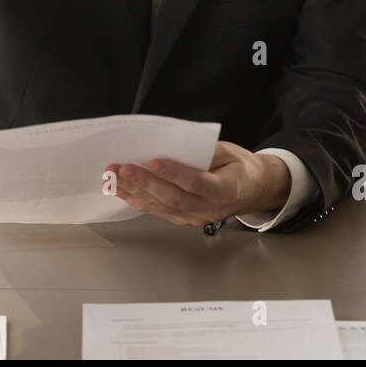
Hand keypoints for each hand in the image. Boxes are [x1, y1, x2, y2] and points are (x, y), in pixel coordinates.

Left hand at [104, 141, 291, 225]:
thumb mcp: (229, 151)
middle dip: (144, 182)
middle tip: (121, 168)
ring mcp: (196, 218)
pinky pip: (158, 211)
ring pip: (161, 206)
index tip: (153, 161)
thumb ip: (204, 152)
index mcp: (226, 190)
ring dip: (134, 191)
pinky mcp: (184, 220)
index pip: (196, 183)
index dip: (174, 173)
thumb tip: (172, 147)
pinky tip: (121, 190)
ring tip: (112, 177)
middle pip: (173, 197)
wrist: (253, 190)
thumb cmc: (239, 167)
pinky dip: (137, 200)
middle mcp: (210, 209)